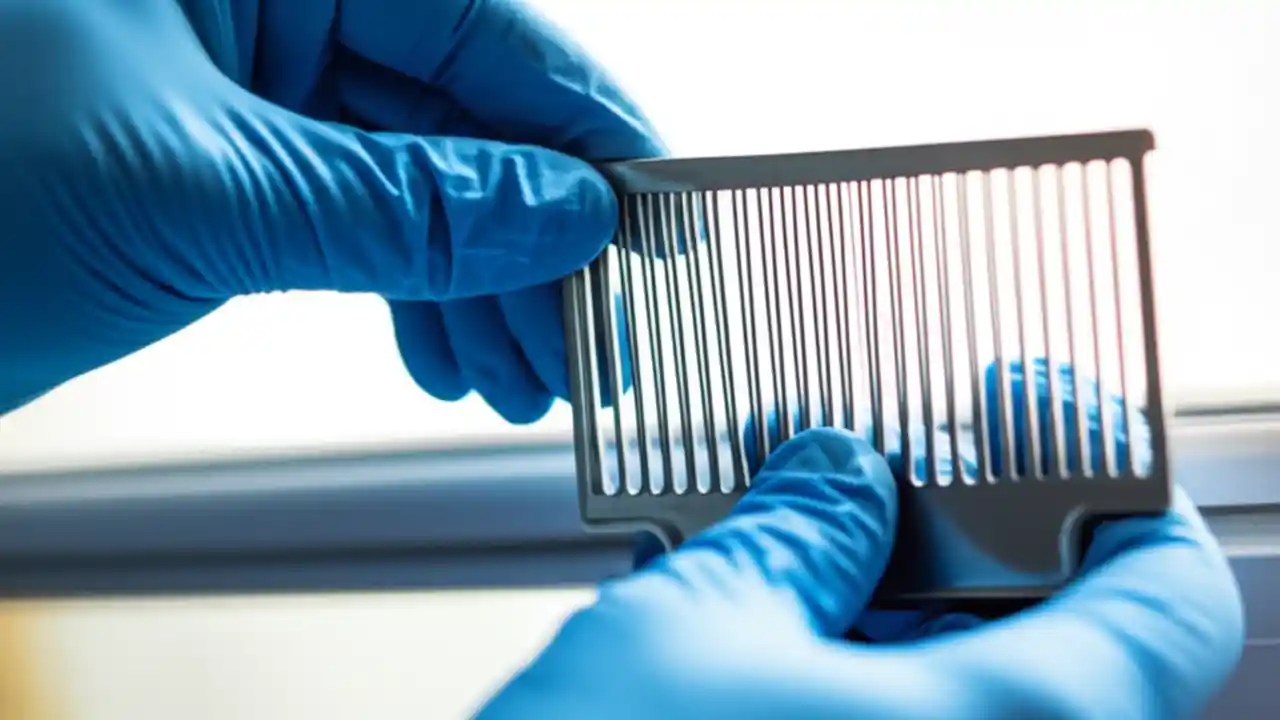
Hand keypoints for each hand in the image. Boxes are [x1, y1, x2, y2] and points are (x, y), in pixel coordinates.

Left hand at [0, 0, 661, 417]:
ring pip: (414, 177)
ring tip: (525, 376)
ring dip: (480, 283)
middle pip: (458, 111)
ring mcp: (239, 83)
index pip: (479, 26)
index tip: (656, 215)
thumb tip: (564, 212)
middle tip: (595, 336)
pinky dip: (406, 292)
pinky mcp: (219, 162)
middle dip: (533, 237)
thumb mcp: (200, 195)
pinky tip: (444, 354)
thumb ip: (405, 204)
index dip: (584, 128)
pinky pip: (352, 219)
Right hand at [478, 382, 1243, 718]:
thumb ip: (795, 532)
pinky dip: (854, 688)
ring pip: (967, 701)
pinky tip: (761, 637)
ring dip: (883, 612)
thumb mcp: (696, 629)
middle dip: (949, 538)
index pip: (1167, 589)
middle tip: (868, 479)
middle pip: (1054, 638)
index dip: (1103, 476)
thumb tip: (835, 477)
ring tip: (785, 549)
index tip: (1029, 416)